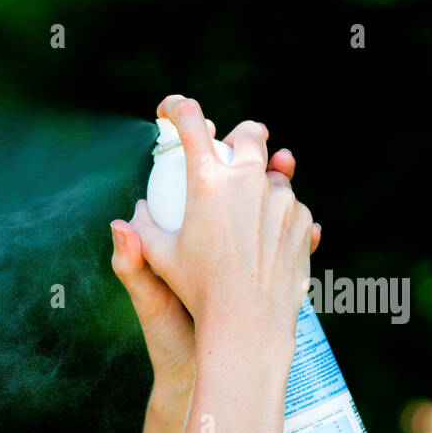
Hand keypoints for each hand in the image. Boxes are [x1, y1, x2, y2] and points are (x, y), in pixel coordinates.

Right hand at [113, 96, 321, 374]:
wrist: (248, 324)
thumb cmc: (197, 291)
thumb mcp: (160, 260)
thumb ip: (142, 232)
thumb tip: (130, 217)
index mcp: (206, 182)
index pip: (190, 123)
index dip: (176, 108)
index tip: (170, 111)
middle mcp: (246, 180)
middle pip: (250, 133)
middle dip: (239, 137)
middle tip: (228, 155)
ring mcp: (280, 197)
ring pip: (274, 173)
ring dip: (260, 184)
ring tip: (245, 215)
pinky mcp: (301, 219)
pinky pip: (290, 207)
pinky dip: (276, 216)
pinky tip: (263, 242)